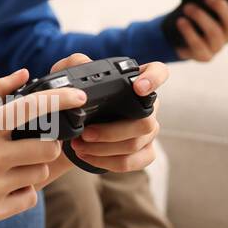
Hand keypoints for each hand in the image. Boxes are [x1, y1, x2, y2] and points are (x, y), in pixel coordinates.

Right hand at [0, 68, 84, 222]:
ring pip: (40, 173)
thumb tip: (25, 74)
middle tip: (31, 142)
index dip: (60, 100)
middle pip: (48, 148)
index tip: (80, 98)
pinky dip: (23, 190)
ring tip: (10, 163)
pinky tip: (3, 183)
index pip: (31, 108)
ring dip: (33, 166)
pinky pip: (29, 198)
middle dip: (46, 143)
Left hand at [53, 53, 168, 172]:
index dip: (154, 79)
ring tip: (79, 146)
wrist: (69, 127)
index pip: (158, 72)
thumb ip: (74, 64)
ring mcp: (148, 131)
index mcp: (135, 82)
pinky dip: (107, 162)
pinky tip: (87, 156)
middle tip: (85, 133)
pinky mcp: (143, 152)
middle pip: (145, 121)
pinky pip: (132, 162)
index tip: (138, 88)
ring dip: (104, 148)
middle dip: (112, 131)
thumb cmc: (74, 98)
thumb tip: (85, 64)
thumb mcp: (68, 78)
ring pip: (136, 144)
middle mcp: (148, 106)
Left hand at [175, 0, 227, 61]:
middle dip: (222, 7)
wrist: (175, 39)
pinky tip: (181, 22)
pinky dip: (189, 32)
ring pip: (215, 32)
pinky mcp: (205, 56)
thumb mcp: (200, 4)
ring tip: (187, 8)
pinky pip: (199, 45)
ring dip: (201, 17)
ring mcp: (218, 45)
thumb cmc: (191, 18)